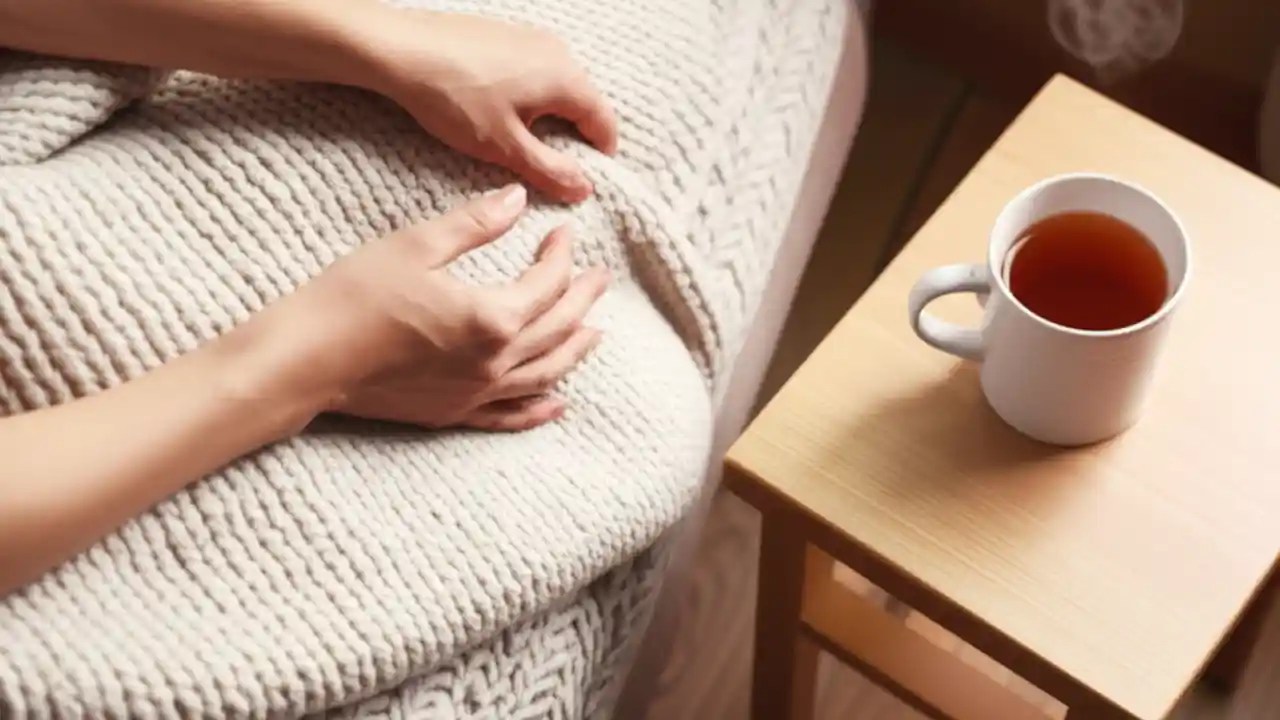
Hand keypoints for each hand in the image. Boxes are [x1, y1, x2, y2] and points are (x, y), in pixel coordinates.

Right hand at [257, 184, 609, 429]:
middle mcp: (495, 362)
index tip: (563, 234)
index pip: (548, 283)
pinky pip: (511, 416)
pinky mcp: (453, 414)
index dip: (562, 256)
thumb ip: (475, 224)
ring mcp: (476, 394)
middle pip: (558, 328)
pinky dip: (540, 409)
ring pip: (546, 374)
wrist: (306, 360)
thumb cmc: (354, 297)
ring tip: (593, 332)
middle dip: (582, 299)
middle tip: (599, 278)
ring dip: (575, 350)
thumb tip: (518, 199)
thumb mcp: (417, 246)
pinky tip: (557, 402)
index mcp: (492, 316)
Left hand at [364, 10, 617, 203]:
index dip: (600, 156)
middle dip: (575, 137)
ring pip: (559, 86)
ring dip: (551, 117)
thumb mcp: (505, 146)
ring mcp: (533, 38)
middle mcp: (558, 51)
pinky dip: (532, 96)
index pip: (604, 121)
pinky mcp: (508, 35)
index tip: (583, 181)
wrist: (401, 49)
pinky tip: (502, 112)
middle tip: (551, 167)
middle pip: (585, 102)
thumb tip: (583, 188)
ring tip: (522, 142)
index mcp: (567, 78)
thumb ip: (550, 170)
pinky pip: (536, 71)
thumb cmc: (454, 97)